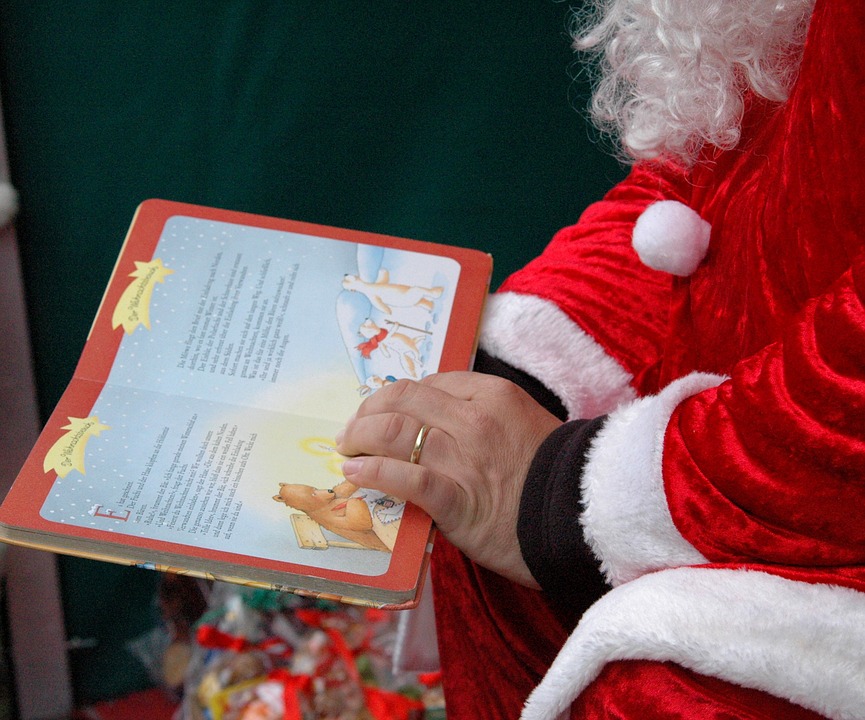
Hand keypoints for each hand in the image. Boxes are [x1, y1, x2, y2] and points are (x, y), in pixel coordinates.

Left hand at [335, 373, 561, 586]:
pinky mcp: (456, 500)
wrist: (583, 517)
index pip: (425, 384)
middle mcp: (473, 419)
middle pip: (402, 401)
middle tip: (351, 430)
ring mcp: (463, 458)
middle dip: (367, 413)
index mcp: (491, 394)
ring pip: (394, 433)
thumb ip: (479, 416)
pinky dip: (373, 472)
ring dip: (360, 439)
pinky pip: (405, 479)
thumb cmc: (552, 474)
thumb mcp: (521, 424)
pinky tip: (355, 473)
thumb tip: (431, 421)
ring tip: (347, 450)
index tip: (378, 411)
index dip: (392, 397)